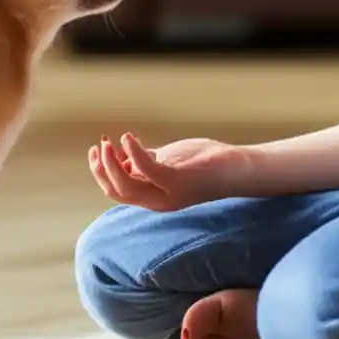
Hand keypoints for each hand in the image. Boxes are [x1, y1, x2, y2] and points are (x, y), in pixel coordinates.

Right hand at [87, 133, 251, 210]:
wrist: (238, 169)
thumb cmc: (205, 163)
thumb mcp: (169, 161)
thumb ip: (148, 162)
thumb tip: (125, 157)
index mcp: (154, 197)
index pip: (117, 191)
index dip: (103, 172)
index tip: (100, 148)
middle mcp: (158, 201)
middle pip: (116, 192)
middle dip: (101, 170)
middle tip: (99, 145)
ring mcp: (167, 193)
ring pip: (126, 188)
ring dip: (111, 166)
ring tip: (107, 142)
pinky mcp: (178, 181)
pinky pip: (148, 170)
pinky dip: (134, 153)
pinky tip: (128, 137)